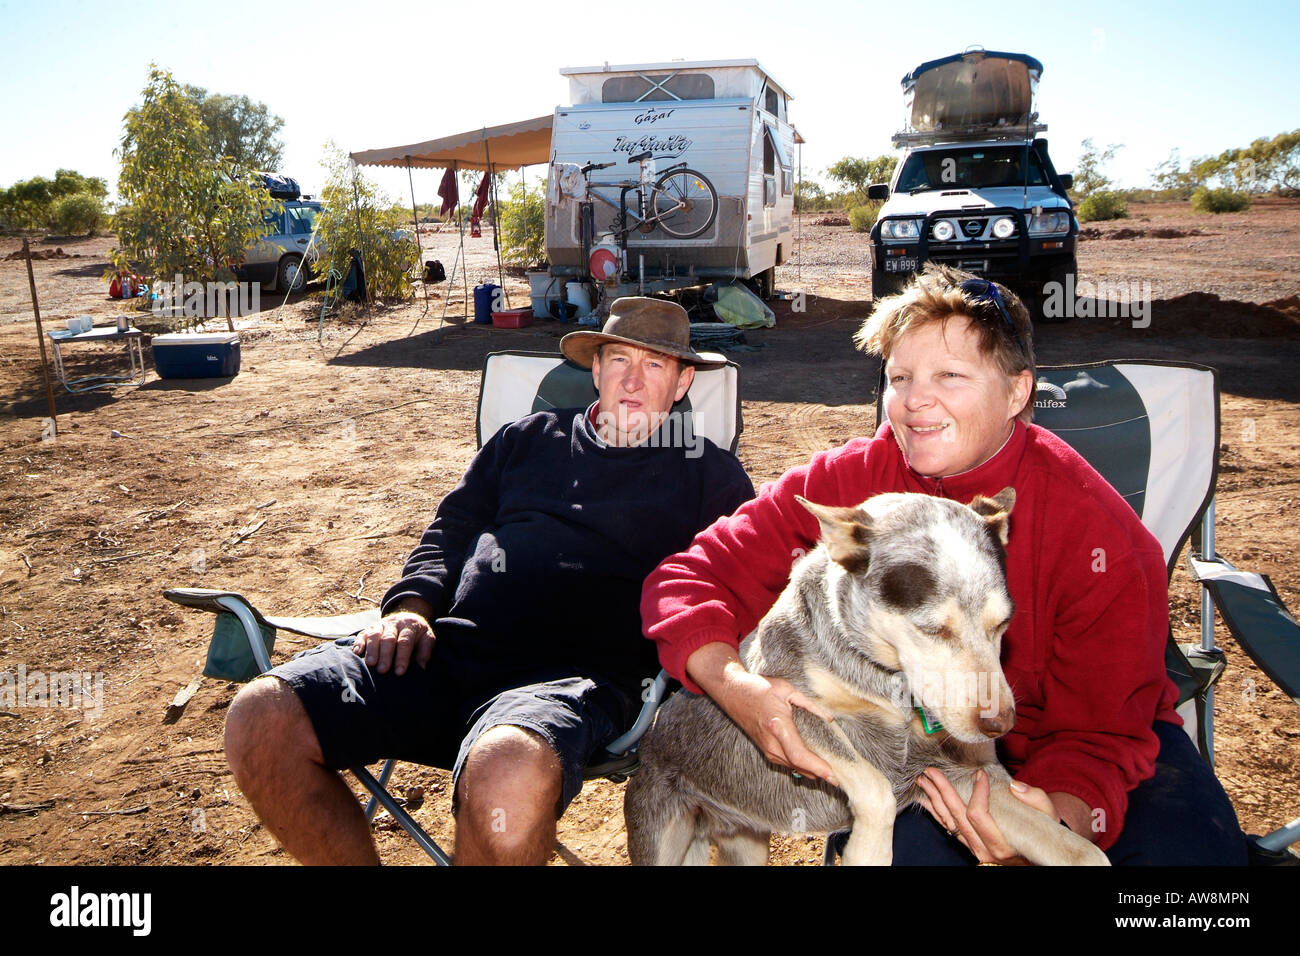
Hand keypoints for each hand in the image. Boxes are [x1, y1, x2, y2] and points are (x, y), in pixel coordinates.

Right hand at [351, 609, 433, 675]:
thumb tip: (422, 667)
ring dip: (371, 649)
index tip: (399, 672)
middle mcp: (394, 624)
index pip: (405, 642)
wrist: (408, 616)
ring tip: (370, 664)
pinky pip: (363, 633)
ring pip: (374, 635)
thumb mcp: (427, 638)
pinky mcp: (370, 627)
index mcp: (410, 626)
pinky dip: (359, 642)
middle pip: (388, 638)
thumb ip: (425, 651)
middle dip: (385, 655)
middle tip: (382, 670)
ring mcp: (381, 624)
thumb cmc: (417, 634)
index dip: (402, 657)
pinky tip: (357, 652)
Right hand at [717, 669, 838, 785]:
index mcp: (777, 726)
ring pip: (791, 767)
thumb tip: (828, 719)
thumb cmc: (758, 688)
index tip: (832, 774)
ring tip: (829, 774)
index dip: (816, 767)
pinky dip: (800, 766)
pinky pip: (785, 763)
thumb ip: (809, 704)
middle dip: (818, 774)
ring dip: (810, 772)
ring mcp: (766, 747)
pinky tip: (812, 766)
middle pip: (797, 766)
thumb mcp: (787, 690)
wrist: (732, 692)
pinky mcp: (765, 749)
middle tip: (838, 779)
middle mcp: (771, 742)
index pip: (799, 755)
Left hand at [915, 768, 1059, 864]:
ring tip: (923, 780)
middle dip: (943, 791)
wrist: (1041, 852)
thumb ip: (1035, 800)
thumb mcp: (1048, 817)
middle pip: (957, 817)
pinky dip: (936, 812)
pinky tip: (926, 799)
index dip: (977, 793)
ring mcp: (975, 850)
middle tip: (932, 771)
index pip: (979, 816)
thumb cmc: (1045, 832)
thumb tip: (1016, 786)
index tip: (980, 774)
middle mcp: (985, 851)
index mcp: (1003, 846)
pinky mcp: (970, 847)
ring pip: (949, 823)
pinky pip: (948, 828)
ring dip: (934, 799)